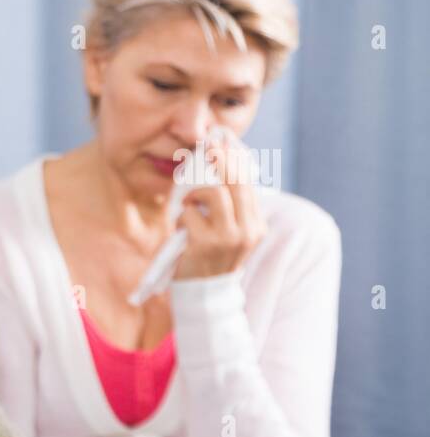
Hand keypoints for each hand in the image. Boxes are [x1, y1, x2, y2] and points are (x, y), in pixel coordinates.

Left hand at [173, 130, 265, 279]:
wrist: (203, 295)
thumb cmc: (210, 259)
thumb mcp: (228, 233)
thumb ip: (229, 207)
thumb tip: (220, 167)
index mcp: (256, 225)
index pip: (249, 183)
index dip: (236, 158)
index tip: (224, 141)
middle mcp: (248, 230)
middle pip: (235, 181)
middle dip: (219, 159)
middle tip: (207, 146)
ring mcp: (228, 238)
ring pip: (213, 192)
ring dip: (194, 192)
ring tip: (187, 203)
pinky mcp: (206, 244)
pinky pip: (189, 213)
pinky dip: (180, 216)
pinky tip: (181, 228)